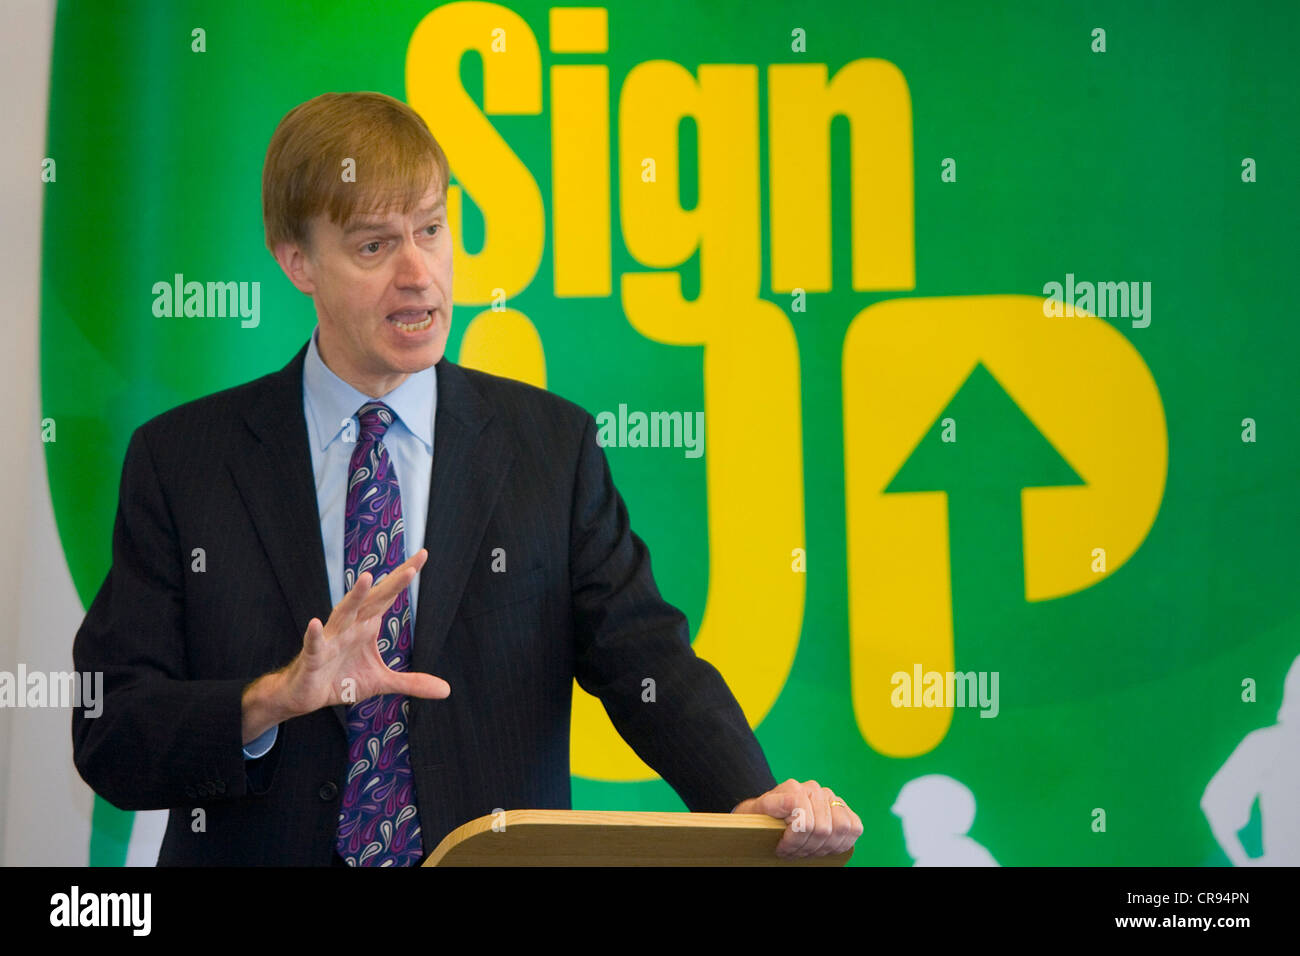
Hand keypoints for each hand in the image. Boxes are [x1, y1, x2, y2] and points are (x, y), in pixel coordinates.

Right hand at [257, 548, 450, 723]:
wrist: (305, 695)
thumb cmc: (341, 679)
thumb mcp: (381, 682)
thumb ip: (412, 682)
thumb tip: (446, 690)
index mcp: (367, 625)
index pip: (388, 596)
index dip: (403, 577)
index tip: (423, 554)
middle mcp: (350, 626)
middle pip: (373, 600)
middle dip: (392, 584)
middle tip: (412, 568)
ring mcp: (331, 639)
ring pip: (344, 613)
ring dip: (355, 597)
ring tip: (366, 579)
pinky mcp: (313, 656)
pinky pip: (314, 643)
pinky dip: (314, 634)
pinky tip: (314, 623)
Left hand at [733, 778, 862, 858]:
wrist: (770, 813)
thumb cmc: (762, 820)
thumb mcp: (756, 819)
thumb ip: (766, 814)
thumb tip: (787, 817)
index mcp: (790, 789)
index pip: (802, 816)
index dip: (794, 839)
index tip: (782, 849)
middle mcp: (812, 788)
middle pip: (822, 828)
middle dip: (807, 848)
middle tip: (794, 854)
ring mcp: (829, 796)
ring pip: (840, 828)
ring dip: (825, 847)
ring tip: (809, 851)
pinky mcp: (841, 807)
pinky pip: (854, 826)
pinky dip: (843, 842)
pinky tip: (827, 847)